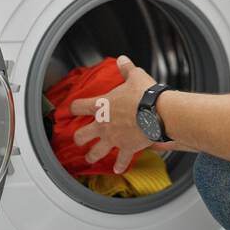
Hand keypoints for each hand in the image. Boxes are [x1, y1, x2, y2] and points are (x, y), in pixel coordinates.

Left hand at [69, 55, 156, 173]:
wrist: (157, 113)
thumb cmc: (145, 95)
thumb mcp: (135, 76)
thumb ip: (126, 69)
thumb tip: (122, 60)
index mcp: (102, 106)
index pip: (79, 106)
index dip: (73, 107)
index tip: (72, 109)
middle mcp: (103, 124)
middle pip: (81, 135)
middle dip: (78, 138)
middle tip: (78, 139)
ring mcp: (114, 138)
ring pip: (96, 152)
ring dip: (92, 156)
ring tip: (90, 158)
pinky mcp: (126, 148)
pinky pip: (121, 160)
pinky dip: (119, 165)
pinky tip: (117, 169)